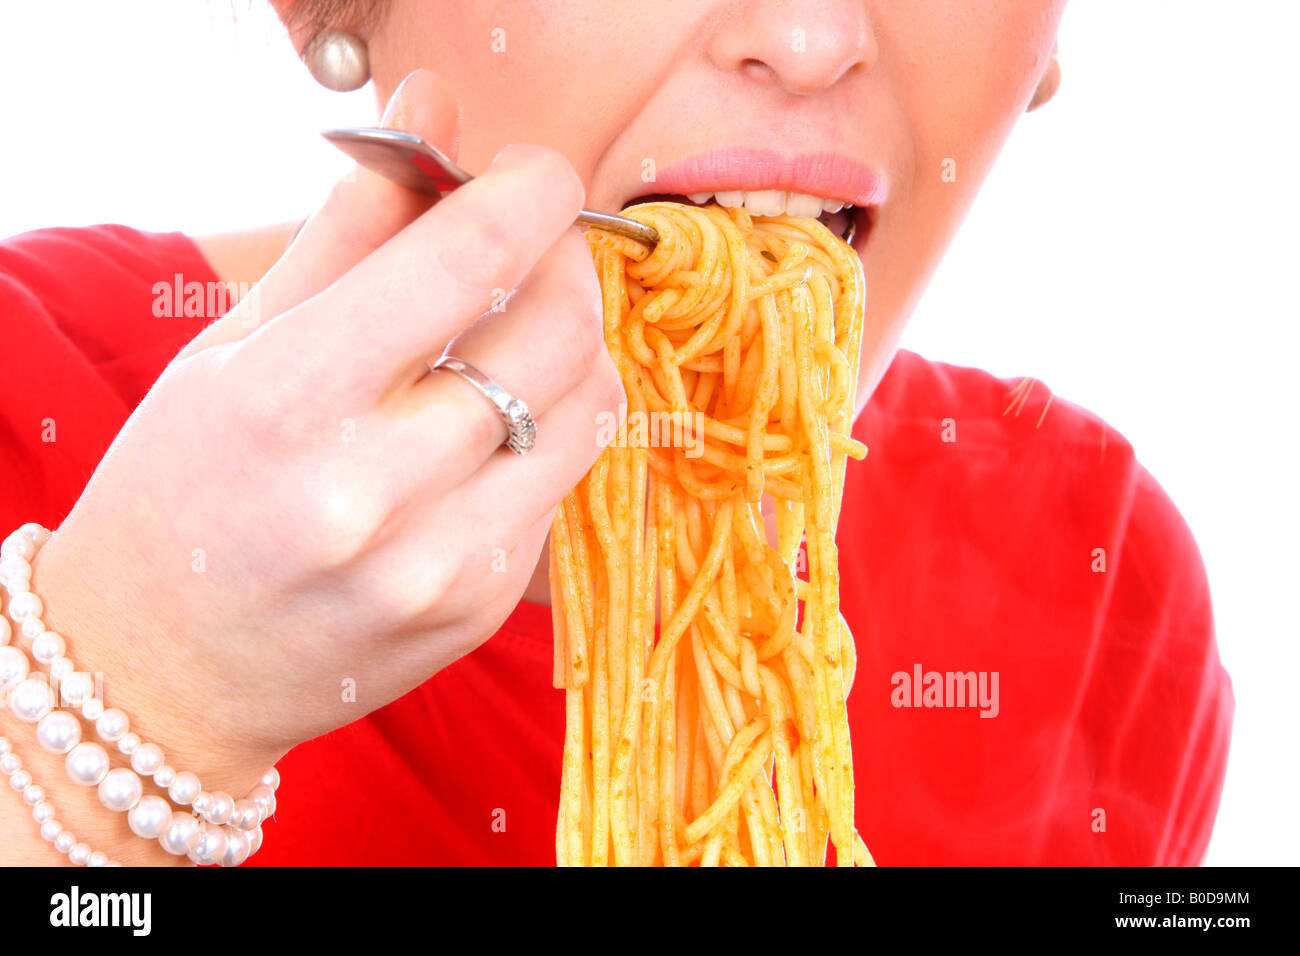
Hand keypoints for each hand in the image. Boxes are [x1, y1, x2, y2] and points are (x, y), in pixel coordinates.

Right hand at [4, 69, 622, 861]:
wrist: (166, 667)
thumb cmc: (184, 488)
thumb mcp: (236, 344)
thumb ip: (347, 228)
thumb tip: (432, 115)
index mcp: (288, 403)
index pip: (467, 263)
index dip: (529, 193)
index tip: (534, 174)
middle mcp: (374, 492)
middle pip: (554, 332)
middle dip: (566, 263)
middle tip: (536, 248)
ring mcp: (440, 563)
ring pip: (586, 407)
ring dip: (574, 344)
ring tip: (521, 328)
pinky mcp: (482, 605)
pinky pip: (564, 480)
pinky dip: (549, 426)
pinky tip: (493, 423)